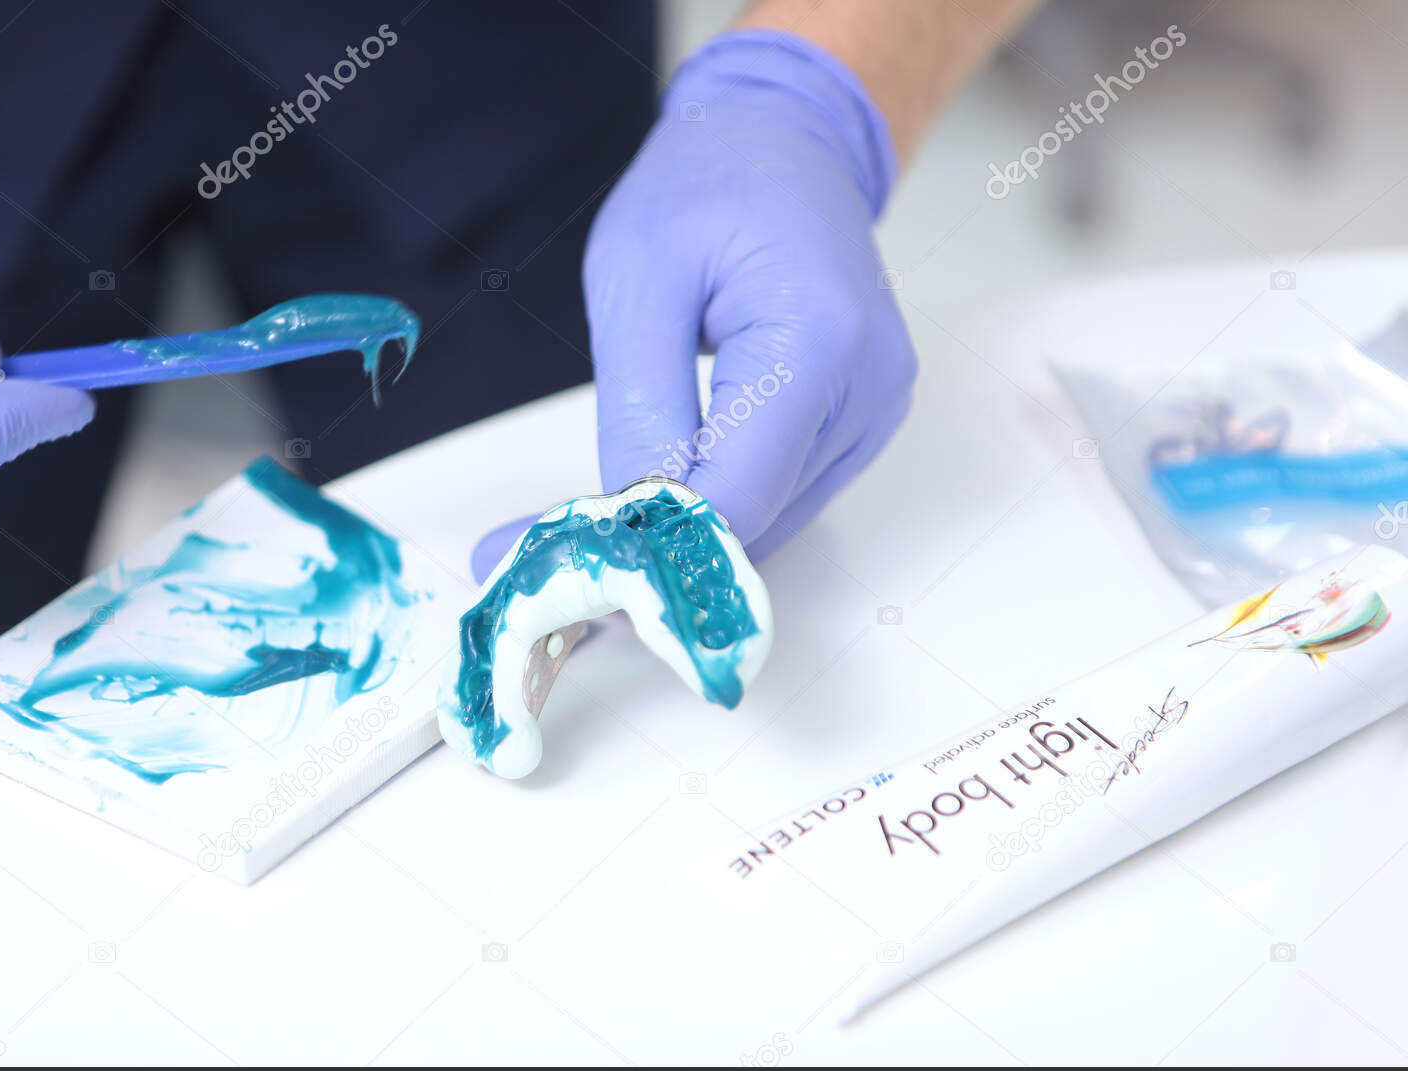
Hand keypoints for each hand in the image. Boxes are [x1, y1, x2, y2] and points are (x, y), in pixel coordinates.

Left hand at [472, 29, 914, 580]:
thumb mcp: (639, 281)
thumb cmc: (712, 185)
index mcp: (819, 342)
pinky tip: (658, 493)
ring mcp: (872, 412)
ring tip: (592, 529)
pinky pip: (780, 492)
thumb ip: (640, 411)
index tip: (567, 579)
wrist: (786, 142)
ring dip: (684, 533)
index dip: (656, 551)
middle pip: (756, 518)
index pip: (741, 492)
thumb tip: (622, 526)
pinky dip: (717, 504)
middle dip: (656, 551)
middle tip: (547, 563)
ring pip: (767, 519)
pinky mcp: (858, 423)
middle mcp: (866, 391)